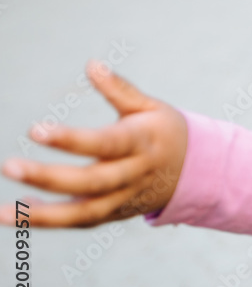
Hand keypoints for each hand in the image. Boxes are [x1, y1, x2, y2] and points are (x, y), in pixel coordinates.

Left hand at [0, 61, 187, 227]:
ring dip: (44, 215)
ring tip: (3, 212)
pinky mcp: (117, 213)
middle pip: (90, 181)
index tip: (35, 130)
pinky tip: (20, 214)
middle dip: (48, 177)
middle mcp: (133, 174)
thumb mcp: (151, 107)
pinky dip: (52, 221)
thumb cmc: (165, 131)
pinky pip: (83, 221)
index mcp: (142, 143)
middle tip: (9, 166)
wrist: (198, 172)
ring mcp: (125, 198)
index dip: (71, 139)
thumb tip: (92, 65)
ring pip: (85, 212)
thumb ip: (120, 90)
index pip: (104, 143)